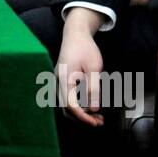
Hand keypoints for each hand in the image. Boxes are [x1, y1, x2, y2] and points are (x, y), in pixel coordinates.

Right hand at [59, 8, 104, 125]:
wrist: (75, 33)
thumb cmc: (85, 48)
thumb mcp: (94, 68)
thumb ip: (93, 89)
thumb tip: (93, 109)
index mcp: (64, 79)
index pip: (71, 106)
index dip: (83, 117)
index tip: (95, 122)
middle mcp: (58, 82)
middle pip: (66, 109)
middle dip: (82, 118)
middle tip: (99, 121)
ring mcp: (59, 81)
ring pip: (66, 104)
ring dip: (81, 112)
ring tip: (98, 114)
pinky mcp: (63, 79)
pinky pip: (68, 96)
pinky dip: (79, 103)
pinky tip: (91, 102)